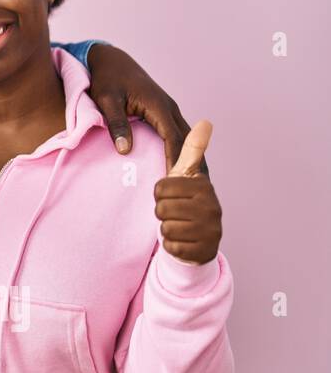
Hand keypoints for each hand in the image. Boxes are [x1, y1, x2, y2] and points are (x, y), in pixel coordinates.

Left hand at [86, 43, 202, 174]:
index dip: (176, 159)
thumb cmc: (106, 79)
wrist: (111, 60)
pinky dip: (182, 151)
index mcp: (158, 105)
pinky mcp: (163, 113)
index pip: (173, 138)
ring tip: (193, 186)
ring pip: (185, 138)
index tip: (176, 180)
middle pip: (187, 141)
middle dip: (192, 164)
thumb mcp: (106, 100)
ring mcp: (168, 110)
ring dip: (191, 159)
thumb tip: (125, 150)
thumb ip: (116, 123)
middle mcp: (169, 108)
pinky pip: (177, 135)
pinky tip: (180, 168)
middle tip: (195, 192)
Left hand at [154, 120, 221, 264]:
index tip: (172, 194)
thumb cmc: (186, 201)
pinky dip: (171, 245)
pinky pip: (172, 247)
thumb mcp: (186, 174)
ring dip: (166, 229)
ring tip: (179, 225)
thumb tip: (206, 121)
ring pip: (166, 228)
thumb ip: (193, 149)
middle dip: (162, 211)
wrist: (198, 239)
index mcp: (204, 186)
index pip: (162, 188)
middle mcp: (213, 207)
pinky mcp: (205, 251)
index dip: (160, 193)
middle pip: (162, 208)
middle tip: (175, 212)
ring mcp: (212, 230)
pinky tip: (182, 241)